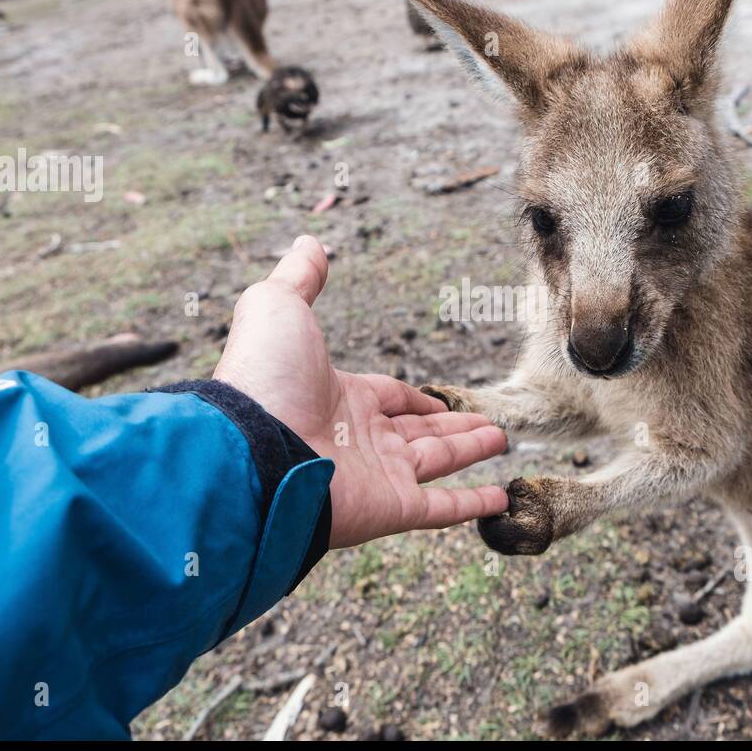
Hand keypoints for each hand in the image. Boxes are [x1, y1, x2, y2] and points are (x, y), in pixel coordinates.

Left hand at [213, 235, 508, 547]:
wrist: (250, 450)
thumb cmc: (262, 379)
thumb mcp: (279, 308)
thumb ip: (299, 278)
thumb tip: (309, 241)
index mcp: (337, 399)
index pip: (387, 398)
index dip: (413, 398)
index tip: (437, 401)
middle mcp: (359, 440)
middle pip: (418, 432)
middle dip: (453, 426)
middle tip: (487, 424)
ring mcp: (376, 476)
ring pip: (437, 462)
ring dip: (469, 451)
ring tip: (501, 440)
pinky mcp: (390, 509)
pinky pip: (441, 508)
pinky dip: (472, 503)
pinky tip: (501, 495)